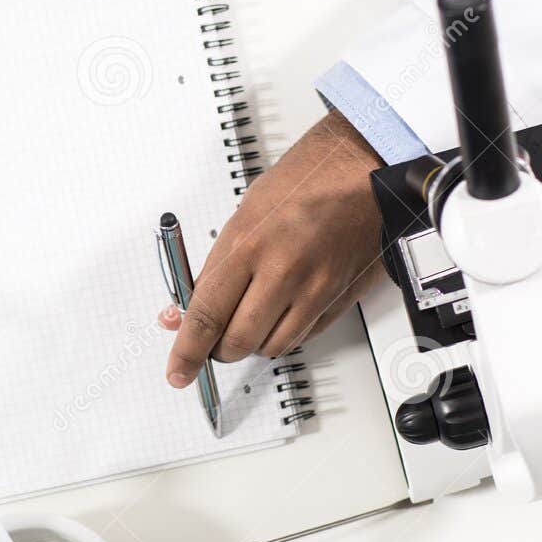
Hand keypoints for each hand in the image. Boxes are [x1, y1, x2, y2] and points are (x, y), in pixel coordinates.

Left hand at [163, 109, 386, 386]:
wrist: (364, 171)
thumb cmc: (305, 181)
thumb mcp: (244, 215)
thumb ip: (215, 267)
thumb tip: (186, 308)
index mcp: (249, 244)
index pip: (206, 315)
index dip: (187, 350)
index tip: (178, 370)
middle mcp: (282, 271)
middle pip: (238, 340)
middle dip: (219, 349)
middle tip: (213, 340)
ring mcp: (315, 288)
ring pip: (273, 347)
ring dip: (254, 344)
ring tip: (249, 321)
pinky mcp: (339, 298)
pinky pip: (304, 337)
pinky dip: (285, 334)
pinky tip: (280, 313)